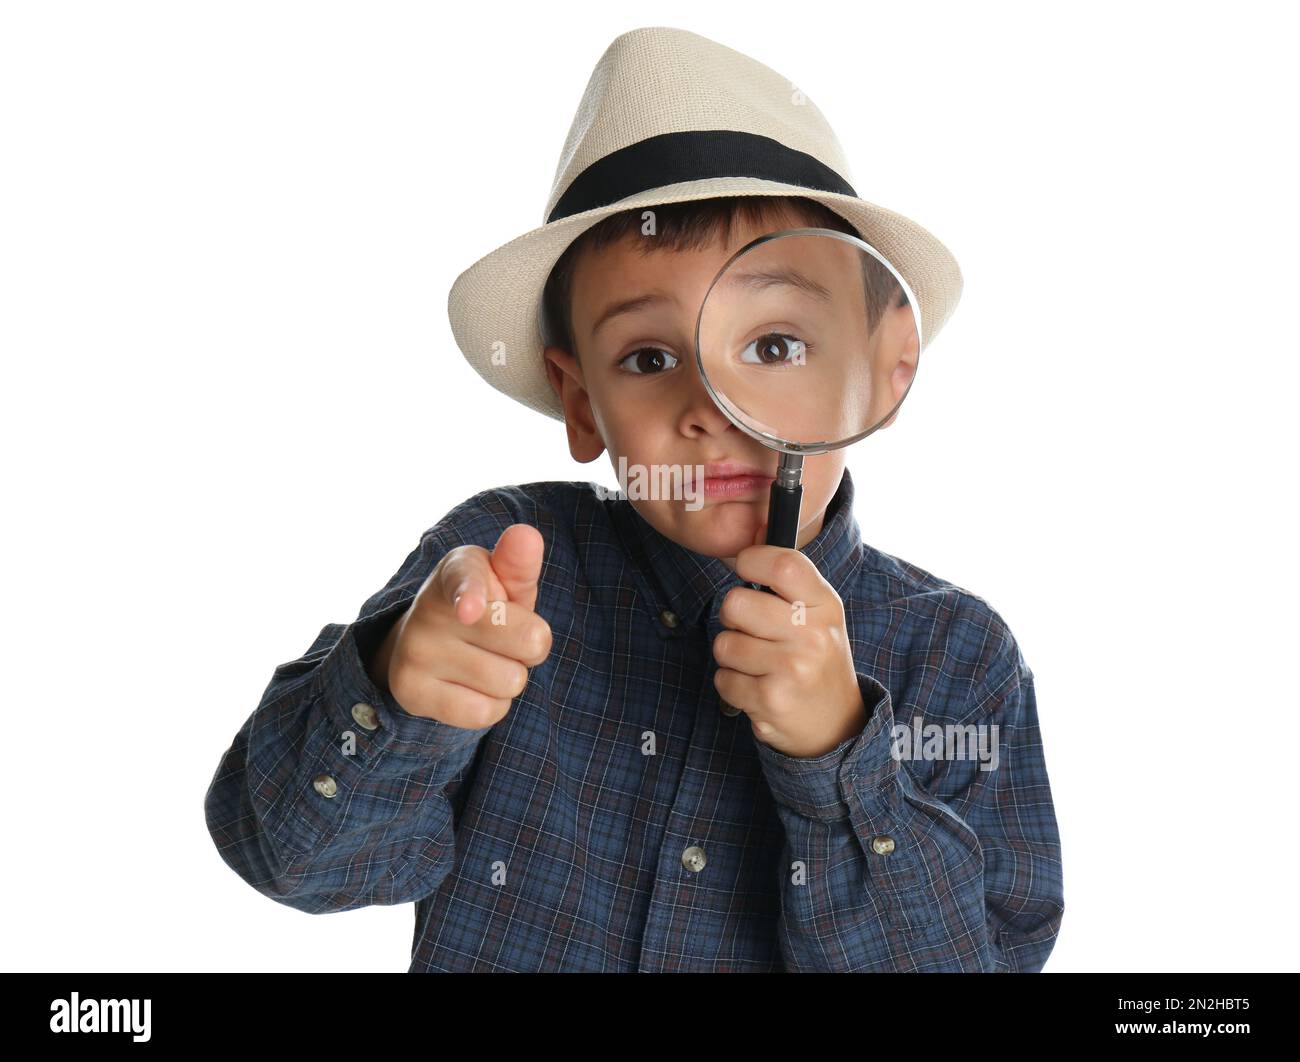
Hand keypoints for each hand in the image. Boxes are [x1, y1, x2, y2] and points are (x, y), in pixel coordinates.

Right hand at [375, 524, 552, 729]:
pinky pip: (486, 713)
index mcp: (458, 570)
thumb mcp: (504, 582)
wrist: (429, 646)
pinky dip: (492, 705)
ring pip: (511, 681)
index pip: (466, 579)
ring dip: (510, 677)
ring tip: (485, 661)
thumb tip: (527, 536)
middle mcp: (429, 608)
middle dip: (531, 645)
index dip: (472, 594)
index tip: (470, 608)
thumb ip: (519, 564)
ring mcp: (415, 651)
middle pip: (528, 641)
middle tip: (506, 638)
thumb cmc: (486, 607)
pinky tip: (471, 687)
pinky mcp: (411, 693)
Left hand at [713, 527, 866, 758]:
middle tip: (752, 630)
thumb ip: (788, 582)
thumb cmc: (817, 658)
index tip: (745, 569)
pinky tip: (759, 689)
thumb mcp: (819, 614)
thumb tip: (749, 539)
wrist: (837, 725)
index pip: (782, 563)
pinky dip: (733, 685)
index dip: (751, 560)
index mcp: (825, 605)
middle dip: (733, 617)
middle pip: (736, 603)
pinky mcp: (771, 700)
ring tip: (760, 665)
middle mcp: (813, 635)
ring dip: (733, 656)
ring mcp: (793, 669)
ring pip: (724, 644)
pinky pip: (723, 679)